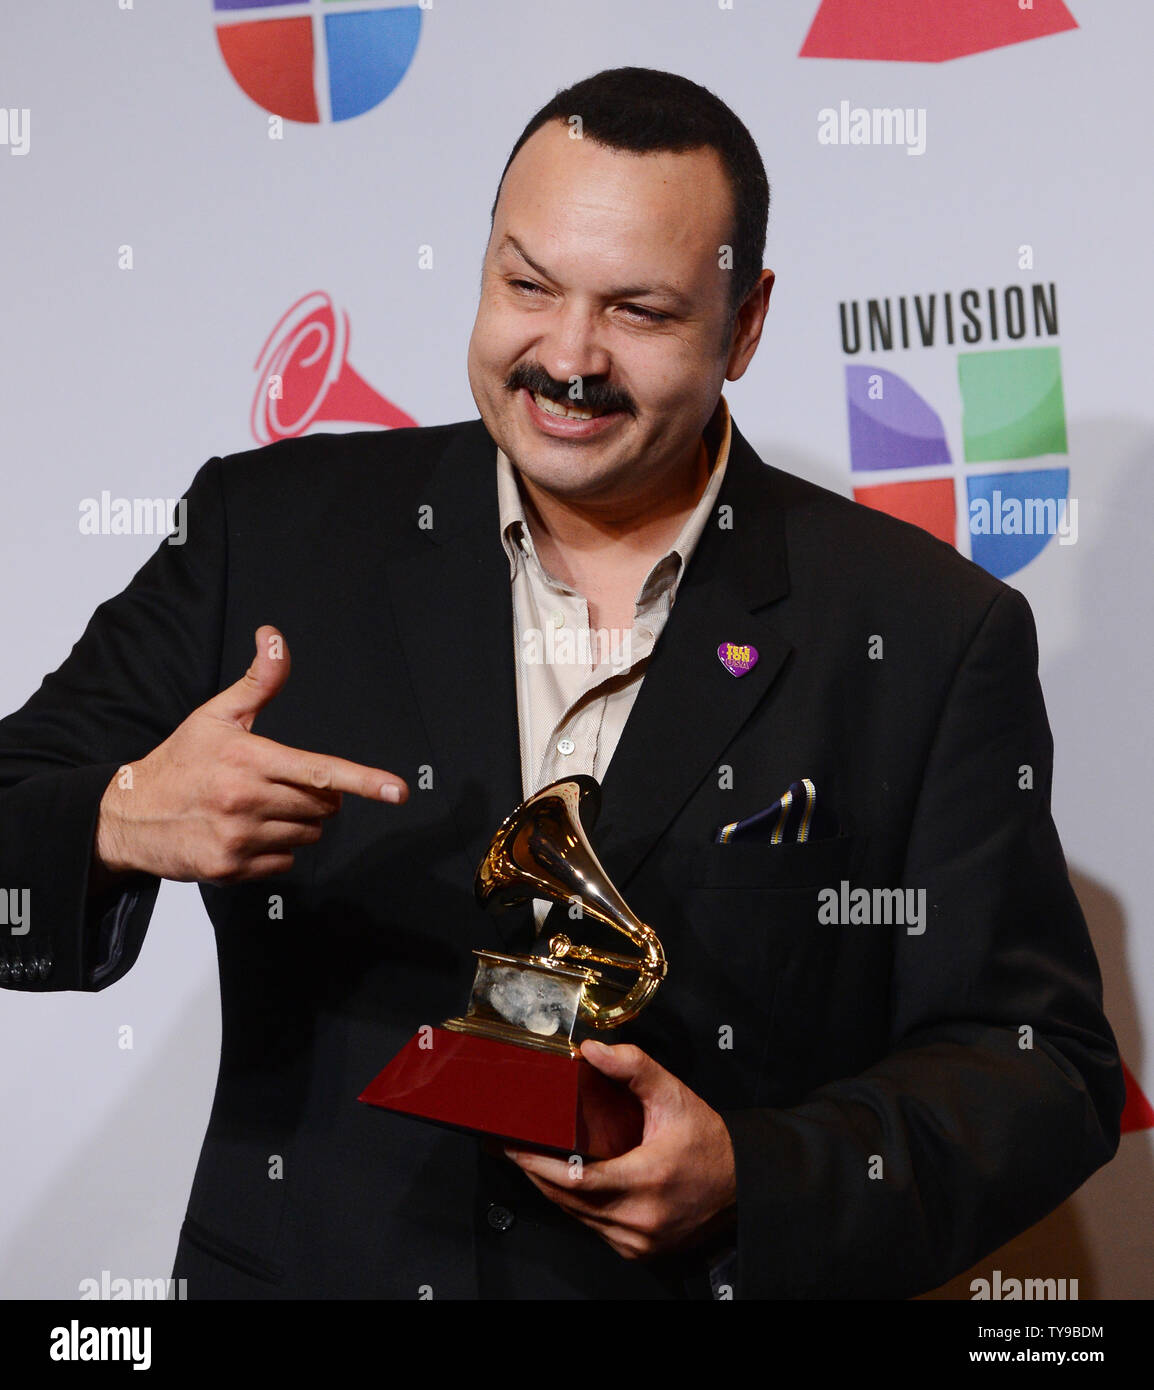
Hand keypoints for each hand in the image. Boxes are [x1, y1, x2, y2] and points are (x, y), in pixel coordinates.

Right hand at [93, 625, 407, 883]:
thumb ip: (259, 681)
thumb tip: (274, 636)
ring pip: (308, 836)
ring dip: (299, 824)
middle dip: (317, 796)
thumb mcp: (217, 715)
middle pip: (322, 806)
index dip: (365, 780)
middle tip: (283, 784)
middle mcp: (245, 800)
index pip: (320, 772)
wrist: (129, 815)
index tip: (398, 791)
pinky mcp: (231, 869)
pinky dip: (277, 851)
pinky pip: (285, 863)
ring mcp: (238, 838)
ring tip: (261, 808)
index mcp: (249, 759)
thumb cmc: (180, 761)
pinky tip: (249, 833)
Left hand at [505, 1039, 736, 1259]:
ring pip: (578, 1217)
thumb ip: (633, 1067)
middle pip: (567, 1200)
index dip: (537, 1162)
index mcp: (646, 1180)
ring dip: (551, 1190)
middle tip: (509, 1146)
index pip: (574, 1179)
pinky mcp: (639, 1251)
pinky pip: (594, 1227)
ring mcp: (638, 1241)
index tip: (512, 1144)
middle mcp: (639, 1219)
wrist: (742, 1185)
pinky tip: (562, 1183)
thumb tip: (591, 1049)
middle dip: (534, 1172)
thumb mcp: (673, 1096)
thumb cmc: (708, 1141)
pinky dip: (576, 1206)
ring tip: (528, 1160)